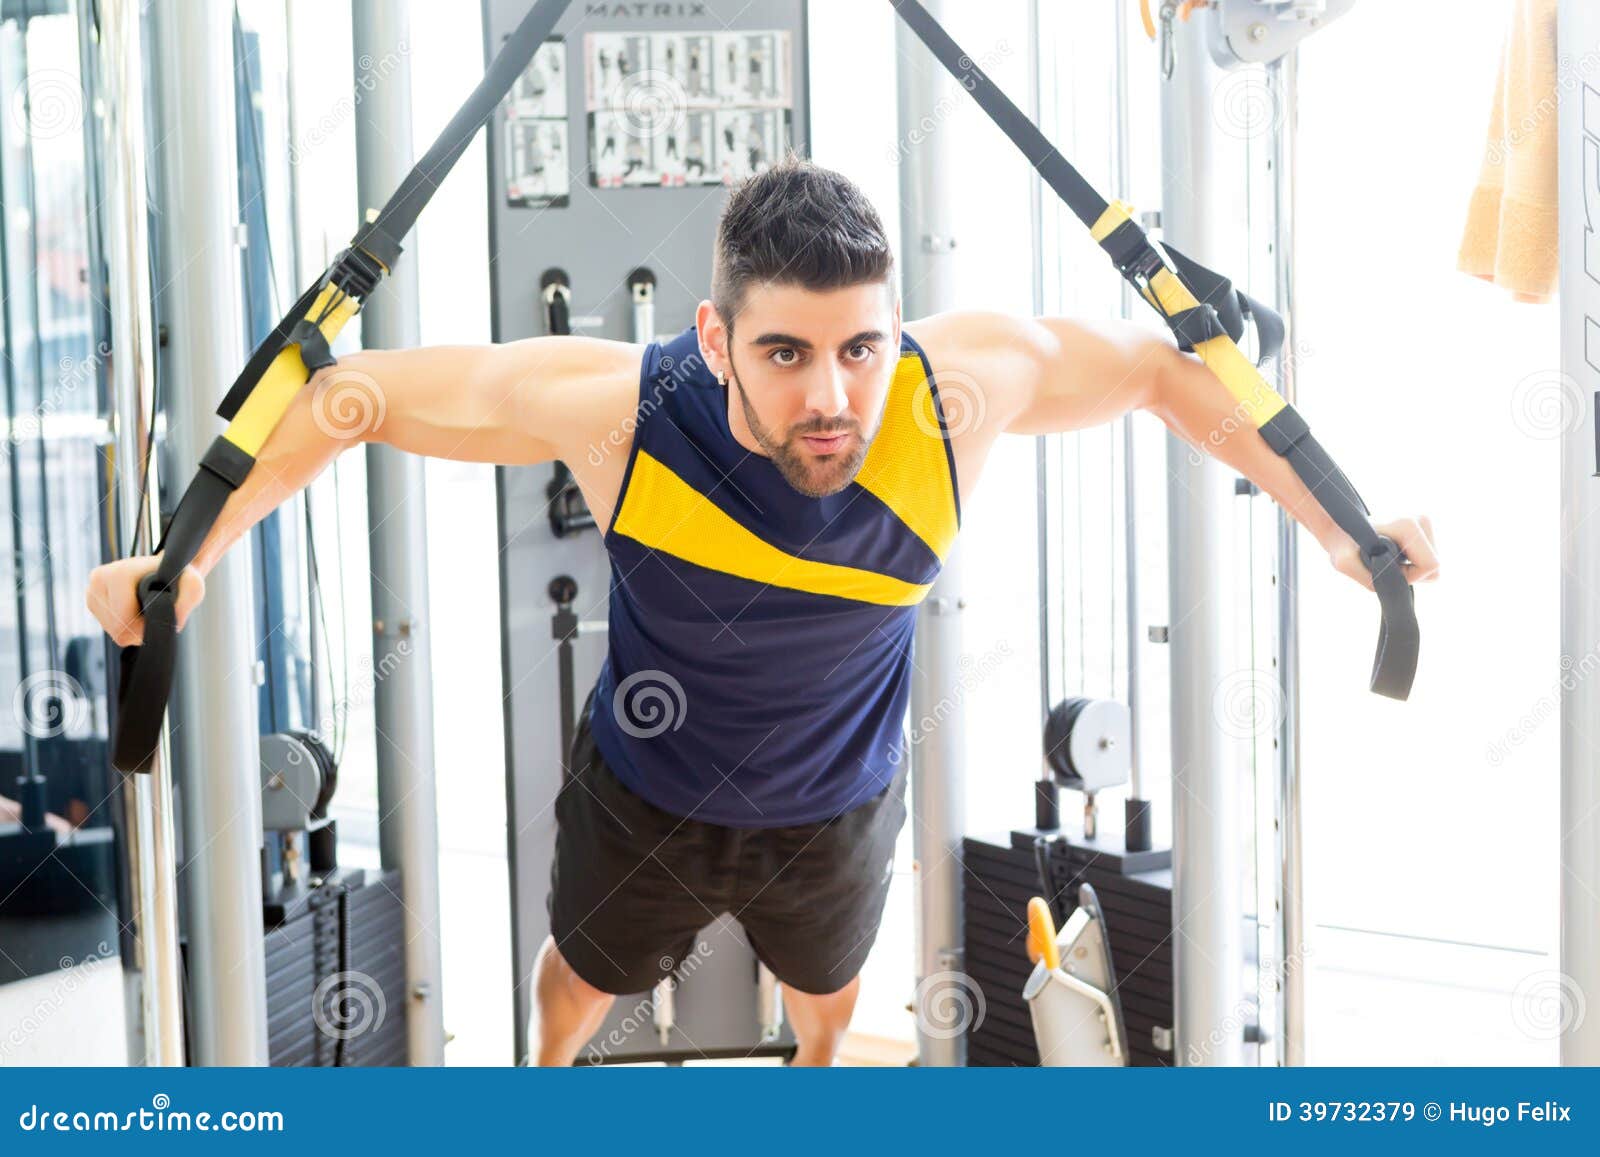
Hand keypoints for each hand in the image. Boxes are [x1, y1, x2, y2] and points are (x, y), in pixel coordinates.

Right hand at [85, 555, 205, 646]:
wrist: (166, 567)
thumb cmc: (179, 576)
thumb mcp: (193, 587)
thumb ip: (186, 604)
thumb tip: (172, 624)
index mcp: (117, 575)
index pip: (124, 624)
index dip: (145, 628)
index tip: (159, 614)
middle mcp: (98, 580)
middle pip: (117, 630)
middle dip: (139, 628)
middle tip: (154, 610)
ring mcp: (92, 590)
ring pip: (112, 630)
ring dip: (132, 626)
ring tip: (145, 607)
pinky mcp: (92, 599)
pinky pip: (109, 627)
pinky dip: (125, 623)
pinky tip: (135, 609)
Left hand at [1328, 516, 1438, 591]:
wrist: (1340, 528)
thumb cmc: (1341, 545)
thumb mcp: (1346, 564)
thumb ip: (1373, 579)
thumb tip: (1399, 584)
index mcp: (1408, 525)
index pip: (1431, 566)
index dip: (1409, 577)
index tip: (1386, 568)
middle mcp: (1421, 519)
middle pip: (1434, 566)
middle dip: (1410, 573)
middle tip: (1384, 564)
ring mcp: (1423, 522)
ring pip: (1431, 563)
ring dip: (1410, 568)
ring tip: (1385, 557)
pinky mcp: (1422, 527)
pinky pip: (1426, 558)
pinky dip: (1410, 562)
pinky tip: (1392, 553)